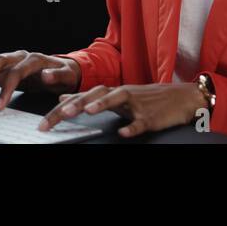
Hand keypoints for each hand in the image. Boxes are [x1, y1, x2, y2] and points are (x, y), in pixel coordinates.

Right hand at [0, 50, 81, 110]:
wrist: (63, 71)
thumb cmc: (65, 74)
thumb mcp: (67, 76)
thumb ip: (57, 76)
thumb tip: (46, 76)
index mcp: (35, 59)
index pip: (18, 70)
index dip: (8, 87)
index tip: (2, 103)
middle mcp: (21, 56)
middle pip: (0, 59)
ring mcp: (12, 60)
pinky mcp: (6, 67)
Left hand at [40, 82, 207, 137]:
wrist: (184, 98)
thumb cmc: (149, 99)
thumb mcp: (117, 97)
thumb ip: (90, 98)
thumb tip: (63, 99)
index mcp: (112, 92)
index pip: (82, 98)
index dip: (62, 109)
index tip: (43, 124)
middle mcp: (122, 94)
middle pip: (96, 95)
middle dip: (77, 104)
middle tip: (59, 114)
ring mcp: (138, 104)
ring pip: (118, 99)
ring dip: (102, 104)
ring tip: (87, 111)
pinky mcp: (153, 116)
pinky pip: (142, 122)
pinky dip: (133, 127)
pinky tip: (124, 133)